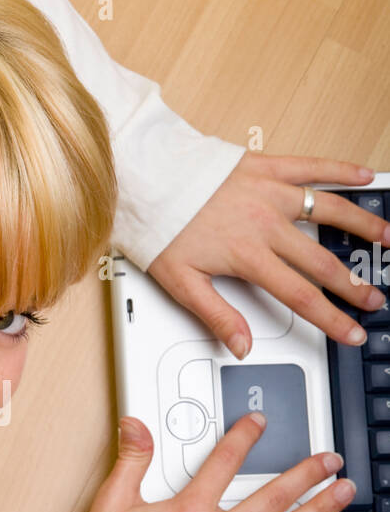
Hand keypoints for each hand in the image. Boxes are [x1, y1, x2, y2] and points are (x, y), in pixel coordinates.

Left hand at [146, 151, 384, 357]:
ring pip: (328, 210)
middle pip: (321, 260)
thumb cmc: (160, 226)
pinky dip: (341, 170)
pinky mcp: (266, 166)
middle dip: (353, 283)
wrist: (146, 178)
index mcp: (247, 255)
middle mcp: (264, 223)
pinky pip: (311, 166)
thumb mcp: (180, 282)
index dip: (330, 318)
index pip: (299, 295)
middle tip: (374, 298)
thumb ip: (216, 315)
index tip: (351, 331)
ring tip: (387, 239)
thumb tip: (241, 345)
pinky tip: (365, 176)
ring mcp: (269, 192)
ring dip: (362, 226)